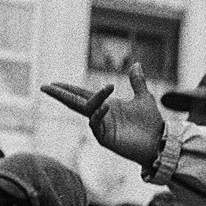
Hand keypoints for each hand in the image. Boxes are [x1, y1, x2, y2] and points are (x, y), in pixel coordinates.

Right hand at [41, 63, 166, 168]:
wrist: (161, 142)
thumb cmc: (151, 123)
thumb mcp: (144, 98)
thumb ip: (137, 82)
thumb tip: (136, 63)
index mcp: (106, 105)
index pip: (82, 95)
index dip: (68, 89)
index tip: (54, 83)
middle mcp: (101, 115)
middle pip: (76, 103)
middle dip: (61, 95)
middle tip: (45, 87)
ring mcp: (102, 127)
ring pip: (88, 111)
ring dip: (91, 100)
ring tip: (108, 89)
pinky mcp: (106, 138)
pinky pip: (96, 125)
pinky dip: (98, 115)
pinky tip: (104, 106)